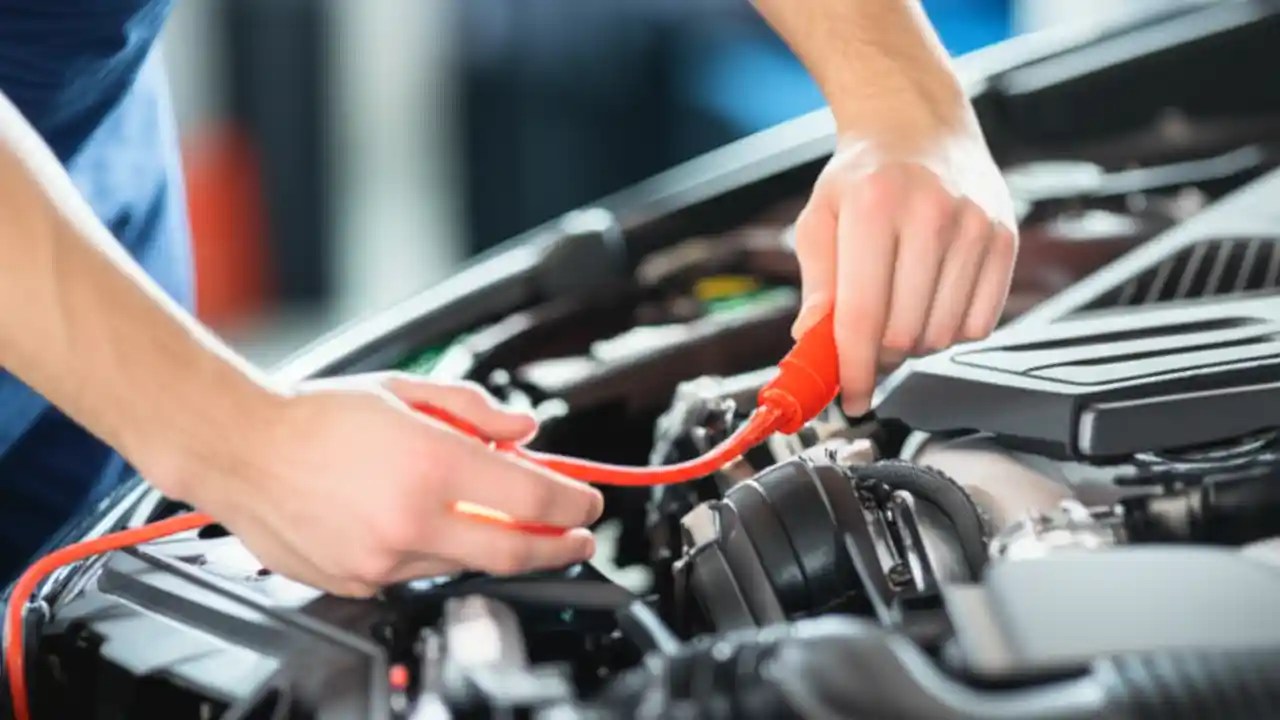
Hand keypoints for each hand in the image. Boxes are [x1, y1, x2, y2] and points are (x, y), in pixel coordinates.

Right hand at [161, 373, 603, 596]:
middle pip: (513, 550)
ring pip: (465, 564)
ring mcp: (382, 560)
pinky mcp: (358, 583)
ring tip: (497, 517)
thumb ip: (475, 408)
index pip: (532, 496)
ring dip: (492, 545)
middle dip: (560, 546)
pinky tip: (426, 524)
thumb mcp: (406, 391)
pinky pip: (419, 575)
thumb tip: (523, 429)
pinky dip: (438, 553)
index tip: (589, 501)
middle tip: (579, 537)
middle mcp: (410, 520)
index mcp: (430, 464)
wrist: (239, 450)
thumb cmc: (316, 415)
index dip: (573, 501)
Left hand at [791, 123, 1017, 414]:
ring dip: (914, 343)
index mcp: (874, 207)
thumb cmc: (864, 174)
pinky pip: (980, 322)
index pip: (863, 316)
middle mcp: (931, 214)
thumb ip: (816, 281)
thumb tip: (814, 340)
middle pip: (903, 333)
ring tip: (897, 312)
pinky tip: (931, 302)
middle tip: (865, 343)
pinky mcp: (1004, 238)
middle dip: (878, 355)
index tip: (849, 397)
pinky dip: (951, 329)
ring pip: (942, 334)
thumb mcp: (820, 216)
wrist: (918, 125)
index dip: (853, 369)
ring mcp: (975, 226)